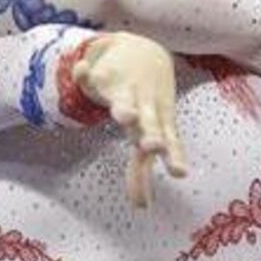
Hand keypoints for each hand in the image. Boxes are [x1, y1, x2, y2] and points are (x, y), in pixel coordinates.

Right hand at [72, 32, 187, 207]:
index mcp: (157, 122)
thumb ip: (140, 172)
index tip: (179, 173)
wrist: (145, 52)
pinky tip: (81, 69)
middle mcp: (144, 107)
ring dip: (123, 106)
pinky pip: (92, 76)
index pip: (166, 143)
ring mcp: (124, 91)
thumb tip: (141, 208)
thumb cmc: (148, 104)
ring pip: (124, 99)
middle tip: (153, 145)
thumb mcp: (147, 134)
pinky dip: (85, 75)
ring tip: (122, 114)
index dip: (172, 157)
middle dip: (150, 133)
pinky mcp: (103, 76)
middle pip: (149, 122)